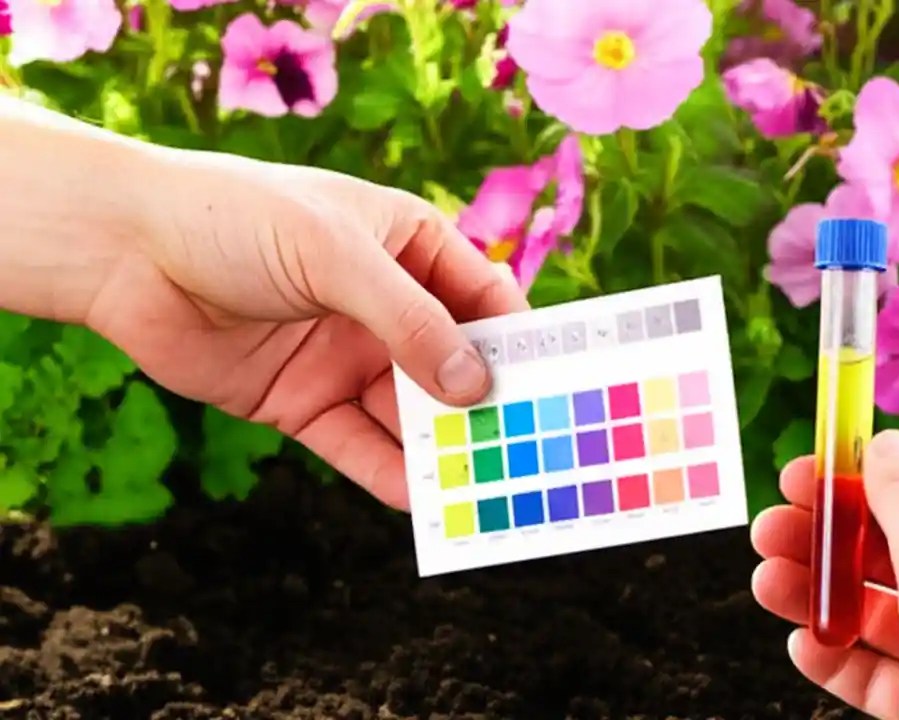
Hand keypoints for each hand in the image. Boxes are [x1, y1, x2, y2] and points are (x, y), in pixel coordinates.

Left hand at [83, 146, 526, 510]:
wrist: (122, 250)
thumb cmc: (236, 219)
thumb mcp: (336, 256)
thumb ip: (409, 322)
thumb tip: (475, 388)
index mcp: (408, 247)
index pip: (484, 300)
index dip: (522, 343)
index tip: (559, 388)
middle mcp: (385, 306)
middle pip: (453, 366)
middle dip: (489, 408)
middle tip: (531, 452)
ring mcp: (344, 357)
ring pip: (409, 413)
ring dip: (444, 449)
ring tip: (485, 488)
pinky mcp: (302, 402)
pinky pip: (356, 445)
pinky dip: (389, 473)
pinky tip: (422, 501)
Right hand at [750, 430, 898, 719]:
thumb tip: (883, 438)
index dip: (848, 483)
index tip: (793, 478)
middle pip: (878, 554)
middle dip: (819, 541)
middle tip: (766, 533)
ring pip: (866, 613)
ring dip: (814, 595)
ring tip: (767, 584)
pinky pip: (869, 673)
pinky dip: (832, 658)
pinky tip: (801, 644)